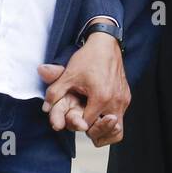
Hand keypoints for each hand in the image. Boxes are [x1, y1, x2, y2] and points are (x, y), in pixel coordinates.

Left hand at [38, 33, 128, 147]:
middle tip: (81, 120)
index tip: (72, 117)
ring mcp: (124, 100)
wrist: (106, 43)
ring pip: (114, 125)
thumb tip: (45, 108)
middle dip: (91, 129)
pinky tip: (99, 109)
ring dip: (102, 125)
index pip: (87, 125)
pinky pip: (119, 116)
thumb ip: (55, 92)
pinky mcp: (127, 96)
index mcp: (101, 98)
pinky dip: (109, 117)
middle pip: (104, 129)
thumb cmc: (89, 58)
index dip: (77, 123)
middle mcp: (116, 101)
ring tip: (90, 117)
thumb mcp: (68, 74)